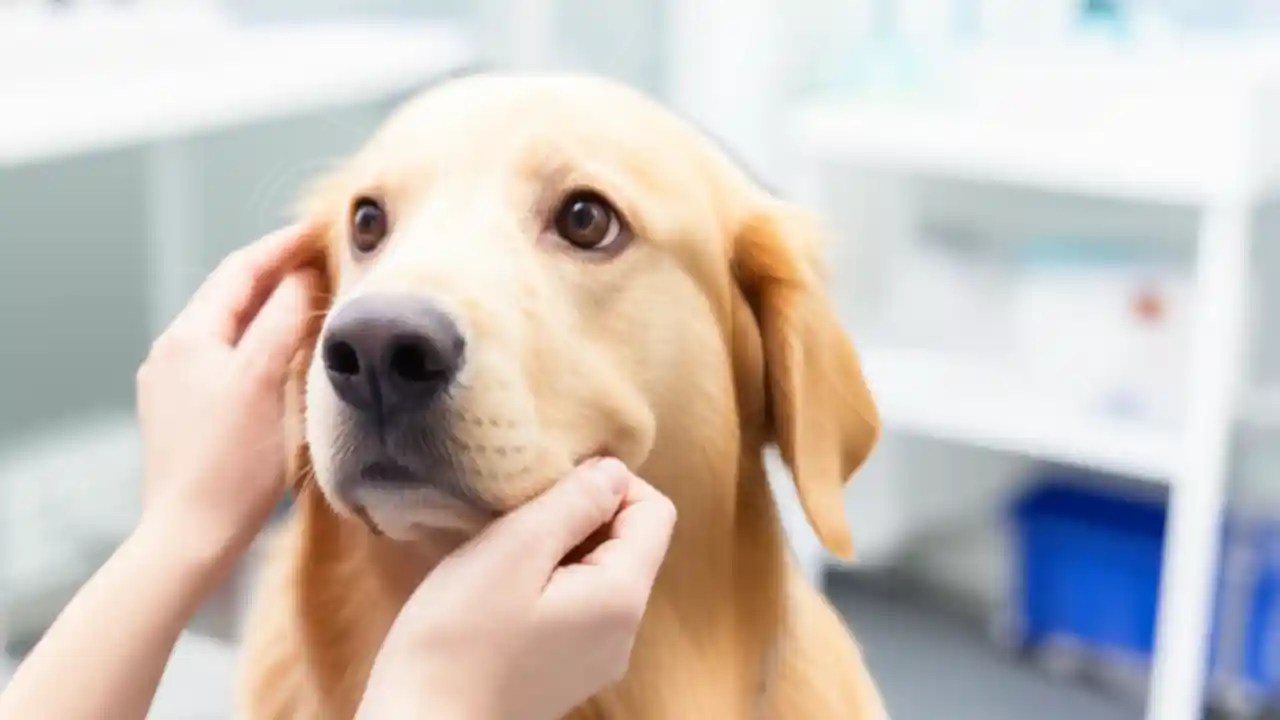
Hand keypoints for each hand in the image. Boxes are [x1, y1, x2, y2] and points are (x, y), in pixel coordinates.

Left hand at [136, 224, 317, 559]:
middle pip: (232, 296)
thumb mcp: (264, 381)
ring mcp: (174, 384)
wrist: (190, 536)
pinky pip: (226, 360)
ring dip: (269, 310)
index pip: (239, 270)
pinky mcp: (183, 413)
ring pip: (230, 328)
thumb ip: (283, 321)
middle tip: (324, 261)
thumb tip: (301, 277)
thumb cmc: (231, 464)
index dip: (282, 246)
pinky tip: (284, 357)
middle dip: (277, 274)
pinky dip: (258, 344)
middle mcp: (173, 352)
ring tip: (312, 303)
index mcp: (188, 337)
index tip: (321, 230)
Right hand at [358, 459, 676, 719]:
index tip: (550, 485)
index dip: (610, 483)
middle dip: (582, 513)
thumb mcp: (514, 549)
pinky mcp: (565, 670)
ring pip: (601, 572)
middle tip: (519, 516)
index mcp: (623, 596)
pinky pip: (577, 604)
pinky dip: (549, 580)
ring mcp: (596, 656)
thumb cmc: (459, 638)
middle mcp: (625, 630)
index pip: (656, 511)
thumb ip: (573, 502)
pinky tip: (501, 587)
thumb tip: (614, 469)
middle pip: (630, 542)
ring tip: (505, 549)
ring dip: (560, 546)